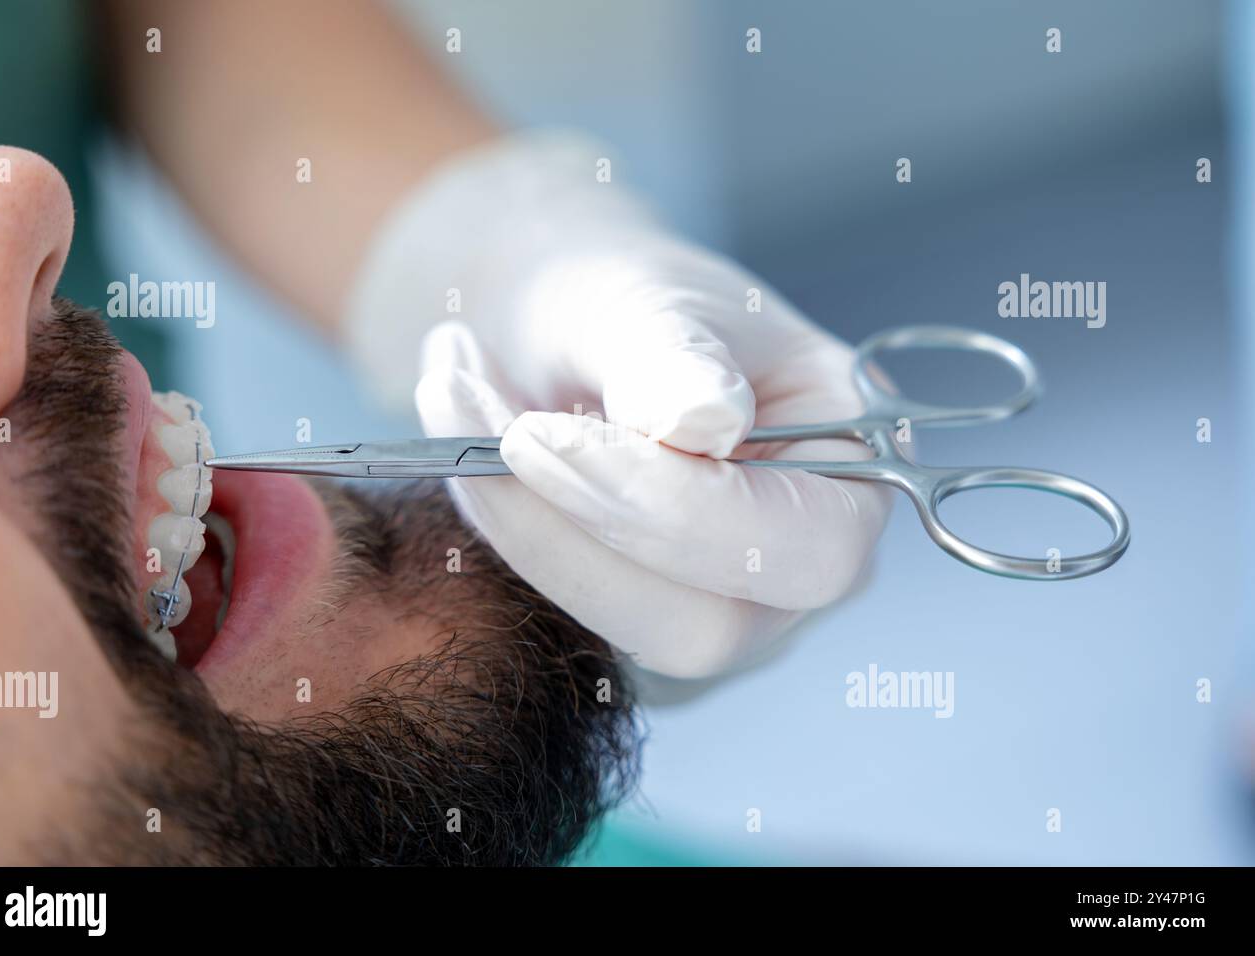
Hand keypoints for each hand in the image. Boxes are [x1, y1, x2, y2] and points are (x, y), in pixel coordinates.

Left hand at [348, 134, 891, 677]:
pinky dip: (496, 523)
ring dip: (512, 518)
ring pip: (620, 627)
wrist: (570, 324)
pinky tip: (455, 431)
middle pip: (709, 624)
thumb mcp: (652, 301)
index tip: (539, 436)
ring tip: (450, 384)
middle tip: (465, 403)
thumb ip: (674, 358)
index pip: (803, 547)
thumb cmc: (634, 299)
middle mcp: (797, 567)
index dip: (671, 509)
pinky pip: (564, 611)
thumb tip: (704, 424)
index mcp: (853, 473)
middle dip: (570, 527)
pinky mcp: (635, 620)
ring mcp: (719, 608)